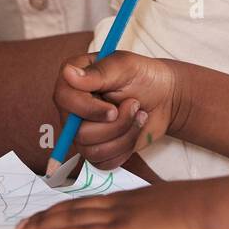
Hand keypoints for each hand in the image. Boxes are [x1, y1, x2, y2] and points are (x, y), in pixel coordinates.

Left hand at [17, 177, 228, 228]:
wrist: (207, 204)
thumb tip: (132, 224)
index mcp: (126, 200)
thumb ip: (141, 215)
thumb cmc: (193, 209)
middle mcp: (118, 207)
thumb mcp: (161, 208)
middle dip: (43, 221)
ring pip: (73, 224)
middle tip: (21, 228)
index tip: (40, 217)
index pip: (84, 205)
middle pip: (72, 213)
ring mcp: (120, 219)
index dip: (59, 211)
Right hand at [52, 51, 182, 169]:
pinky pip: (103, 162)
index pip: (64, 99)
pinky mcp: (97, 149)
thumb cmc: (144, 76)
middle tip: (134, 105)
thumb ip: (97, 73)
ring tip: (138, 115)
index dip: (87, 109)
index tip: (112, 109)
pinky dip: (125, 148)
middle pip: (78, 132)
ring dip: (123, 135)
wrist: (165, 97)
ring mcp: (83, 131)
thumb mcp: (125, 67)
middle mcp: (73, 108)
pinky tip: (134, 130)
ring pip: (92, 150)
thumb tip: (68, 73)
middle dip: (115, 124)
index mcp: (73, 81)